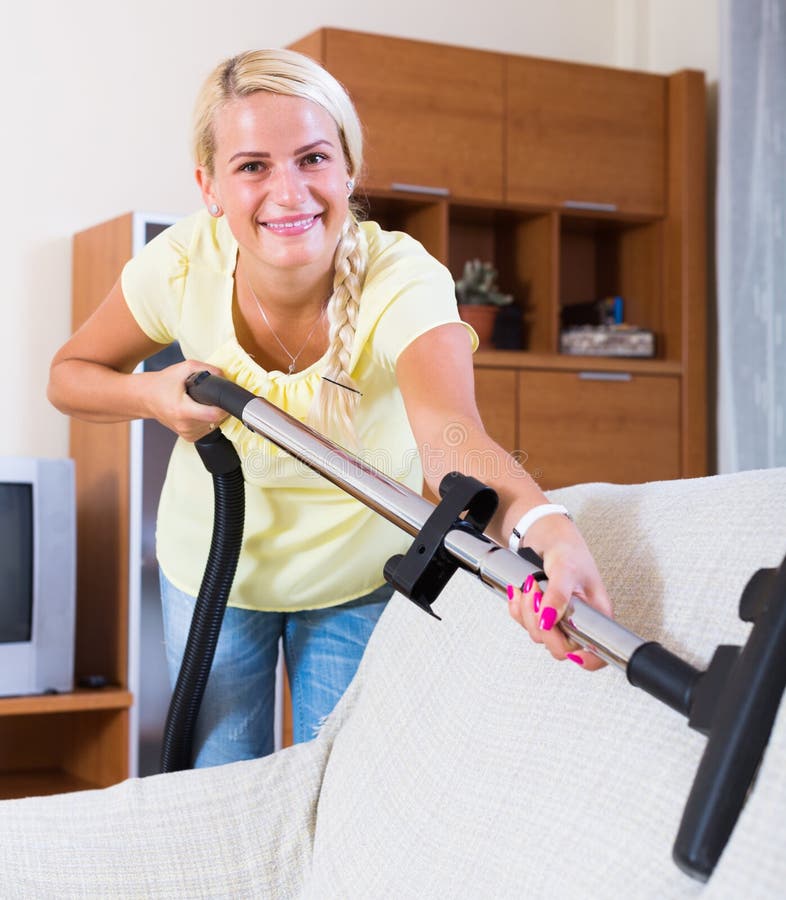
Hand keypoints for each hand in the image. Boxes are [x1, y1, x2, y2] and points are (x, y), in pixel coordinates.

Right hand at [143, 359, 226, 441]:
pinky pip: (208, 429)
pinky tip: (198, 411)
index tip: (223, 398)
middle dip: (218, 406)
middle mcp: (185, 425)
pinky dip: (207, 420)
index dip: (224, 406)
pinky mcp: (189, 437)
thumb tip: (224, 376)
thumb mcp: (184, 368)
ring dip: (213, 414)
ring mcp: (187, 433)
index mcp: (183, 410)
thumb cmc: (162, 383)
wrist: (145, 398)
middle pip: (217, 419)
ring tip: (200, 403)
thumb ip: (207, 369)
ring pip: (214, 425)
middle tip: (209, 396)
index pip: (214, 415)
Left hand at [506, 515, 611, 670]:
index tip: (568, 647)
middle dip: (542, 624)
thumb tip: (548, 620)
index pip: (598, 653)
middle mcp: (580, 622)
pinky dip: (518, 608)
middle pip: (561, 648)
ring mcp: (560, 620)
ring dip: (527, 611)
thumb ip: (558, 594)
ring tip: (530, 586)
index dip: (586, 659)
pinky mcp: (542, 615)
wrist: (549, 538)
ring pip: (539, 635)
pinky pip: (525, 624)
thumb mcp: (566, 568)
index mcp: (598, 615)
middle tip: (537, 597)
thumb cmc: (569, 550)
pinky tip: (521, 591)